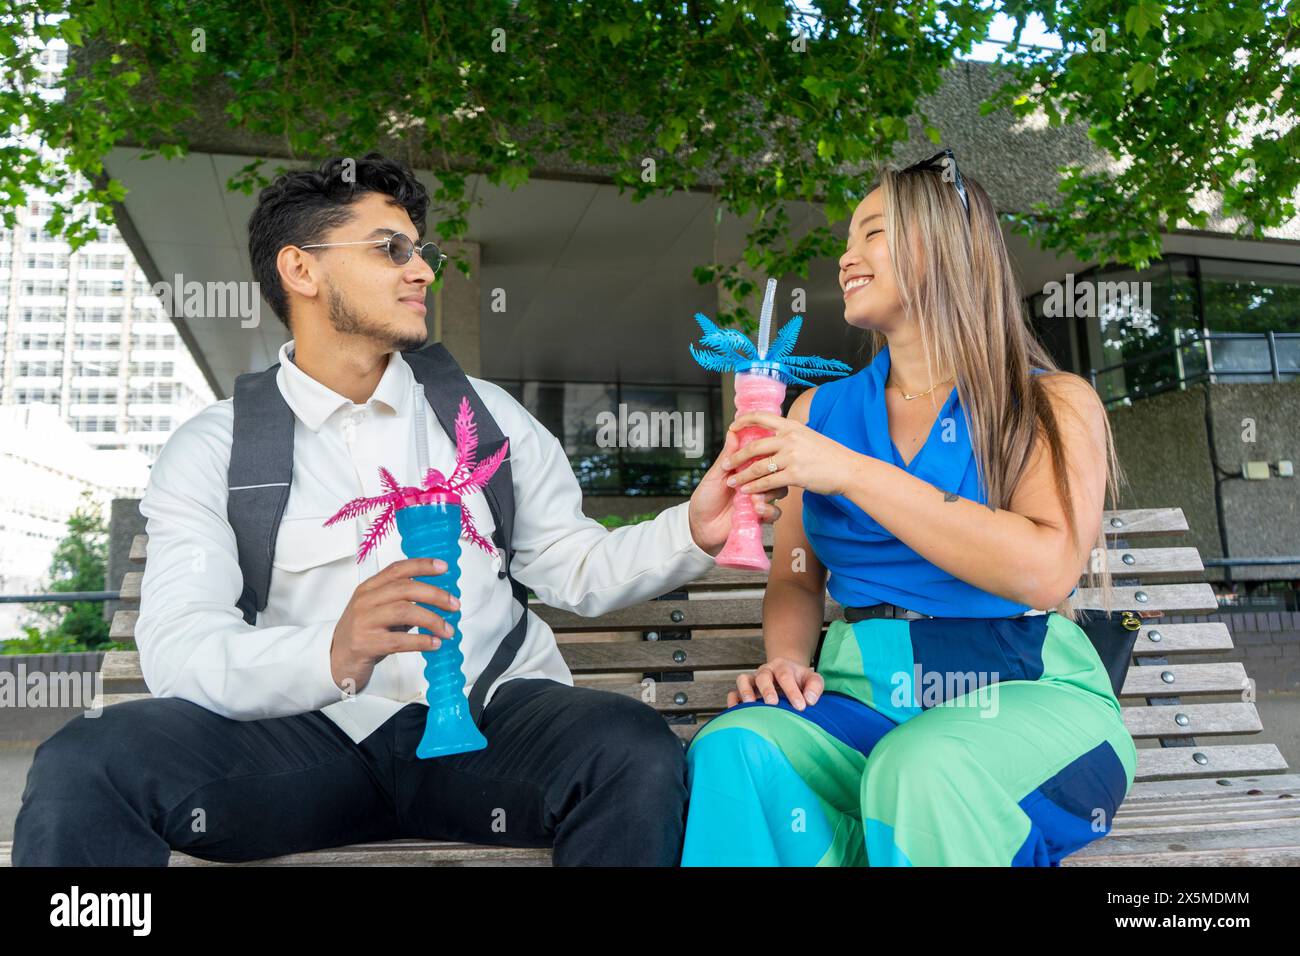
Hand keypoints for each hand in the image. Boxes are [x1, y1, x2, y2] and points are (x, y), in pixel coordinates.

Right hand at [330, 557, 460, 695]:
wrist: (337, 660)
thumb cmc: (364, 633)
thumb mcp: (379, 611)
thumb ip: (402, 602)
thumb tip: (439, 599)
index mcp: (369, 588)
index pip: (397, 569)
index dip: (421, 565)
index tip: (444, 567)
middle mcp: (365, 601)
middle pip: (405, 589)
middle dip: (435, 595)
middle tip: (455, 605)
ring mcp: (363, 622)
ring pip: (404, 612)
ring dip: (432, 620)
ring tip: (448, 630)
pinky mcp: (365, 644)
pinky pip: (399, 640)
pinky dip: (421, 641)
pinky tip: (434, 644)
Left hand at [688, 426, 786, 555]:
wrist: (700, 527)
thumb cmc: (706, 498)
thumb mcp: (715, 475)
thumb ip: (727, 456)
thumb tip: (732, 432)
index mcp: (746, 470)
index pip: (763, 457)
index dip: (766, 453)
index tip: (766, 450)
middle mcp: (755, 483)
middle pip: (776, 472)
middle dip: (770, 473)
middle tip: (758, 477)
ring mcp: (760, 500)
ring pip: (779, 491)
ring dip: (770, 492)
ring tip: (755, 497)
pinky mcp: (761, 517)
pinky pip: (775, 512)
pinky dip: (769, 510)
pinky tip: (757, 509)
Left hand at [721, 411, 858, 497]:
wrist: (849, 469)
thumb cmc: (832, 456)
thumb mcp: (810, 436)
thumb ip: (793, 435)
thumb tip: (780, 432)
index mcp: (792, 426)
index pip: (762, 417)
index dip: (743, 420)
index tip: (732, 426)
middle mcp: (790, 438)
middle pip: (754, 446)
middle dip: (735, 457)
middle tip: (724, 465)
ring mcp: (792, 457)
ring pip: (757, 467)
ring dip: (741, 475)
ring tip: (731, 481)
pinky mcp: (795, 475)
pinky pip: (768, 482)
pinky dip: (755, 487)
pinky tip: (747, 491)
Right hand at [728, 657, 824, 710]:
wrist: (787, 674)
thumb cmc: (800, 680)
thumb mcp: (813, 679)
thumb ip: (815, 687)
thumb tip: (809, 700)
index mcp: (782, 667)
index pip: (785, 676)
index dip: (792, 691)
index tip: (801, 706)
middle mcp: (765, 672)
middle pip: (763, 677)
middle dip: (767, 690)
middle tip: (773, 704)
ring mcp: (753, 680)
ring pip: (743, 680)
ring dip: (746, 692)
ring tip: (751, 705)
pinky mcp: (744, 691)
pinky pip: (733, 693)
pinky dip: (733, 701)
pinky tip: (738, 712)